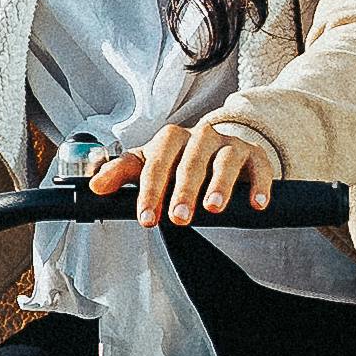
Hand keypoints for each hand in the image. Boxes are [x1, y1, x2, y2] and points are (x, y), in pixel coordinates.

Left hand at [84, 120, 276, 226]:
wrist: (218, 148)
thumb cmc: (178, 160)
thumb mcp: (149, 163)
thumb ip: (122, 173)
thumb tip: (95, 186)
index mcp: (171, 139)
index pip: (157, 160)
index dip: (151, 189)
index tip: (146, 217)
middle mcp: (201, 137)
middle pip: (192, 159)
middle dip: (184, 190)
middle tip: (178, 218)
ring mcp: (230, 145)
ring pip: (226, 159)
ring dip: (220, 184)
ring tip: (213, 208)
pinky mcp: (255, 155)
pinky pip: (260, 166)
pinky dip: (259, 185)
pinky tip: (256, 205)